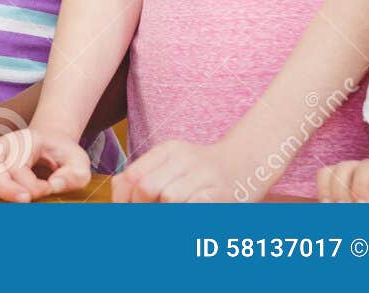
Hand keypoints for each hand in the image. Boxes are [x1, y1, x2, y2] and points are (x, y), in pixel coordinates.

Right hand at [0, 125, 91, 202]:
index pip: (18, 168)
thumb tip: (53, 186)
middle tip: (26, 200)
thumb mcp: (79, 162)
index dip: (34, 187)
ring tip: (16, 198)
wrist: (48, 144)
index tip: (48, 189)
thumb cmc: (62, 156)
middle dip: (6, 191)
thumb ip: (74, 175)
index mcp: (24, 141)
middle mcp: (0, 147)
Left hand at [111, 139, 255, 202]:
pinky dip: (184, 215)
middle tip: (147, 218)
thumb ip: (147, 178)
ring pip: (169, 197)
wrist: (247, 161)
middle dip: (141, 210)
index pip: (131, 176)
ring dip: (164, 214)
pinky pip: (193, 206)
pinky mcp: (221, 192)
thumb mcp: (173, 166)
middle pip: (147, 187)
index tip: (125, 213)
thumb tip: (121, 204)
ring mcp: (204, 174)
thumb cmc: (203, 172)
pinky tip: (186, 216)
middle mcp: (184, 157)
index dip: (123, 201)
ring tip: (169, 215)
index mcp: (167, 150)